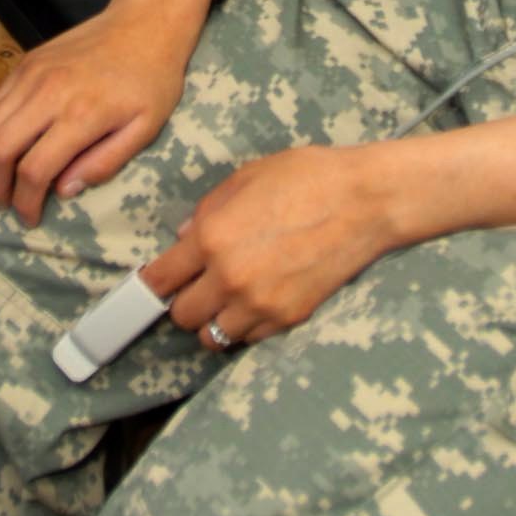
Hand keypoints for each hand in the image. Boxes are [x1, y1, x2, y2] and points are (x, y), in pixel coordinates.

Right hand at [0, 0, 205, 224]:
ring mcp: (32, 74)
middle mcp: (48, 93)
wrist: (145, 22)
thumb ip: (104, 162)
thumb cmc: (152, 77)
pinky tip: (6, 144)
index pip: (34, 170)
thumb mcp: (145, 128)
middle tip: (6, 202)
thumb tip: (65, 190)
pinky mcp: (26, 62)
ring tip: (0, 178)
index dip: (26, 203)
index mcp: (81, 115)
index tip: (31, 218)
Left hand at [143, 144, 400, 346]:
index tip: (152, 286)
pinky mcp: (288, 318)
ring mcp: (259, 303)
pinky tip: (256, 302)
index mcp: (211, 236)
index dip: (151, 285)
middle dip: (184, 302)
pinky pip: (249, 338)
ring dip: (213, 320)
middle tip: (198, 286)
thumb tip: (184, 237)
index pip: (161, 279)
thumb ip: (208, 210)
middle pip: (182, 316)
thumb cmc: (306, 177)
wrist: (364, 200)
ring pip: (212, 336)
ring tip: (226, 299)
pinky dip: (245, 327)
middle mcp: (229, 276)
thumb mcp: (245, 178)